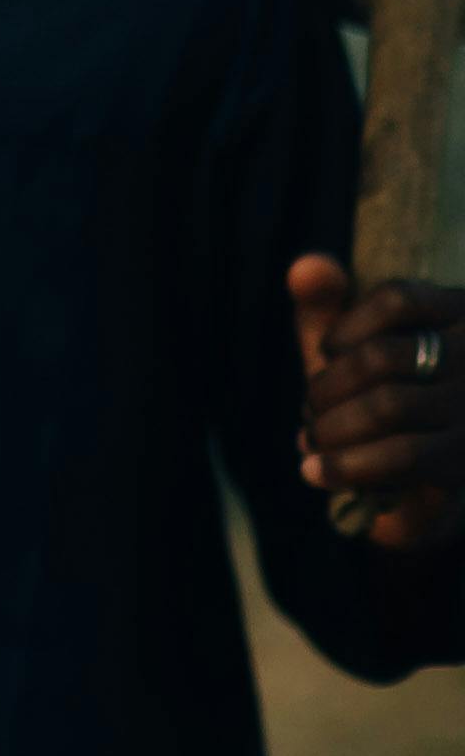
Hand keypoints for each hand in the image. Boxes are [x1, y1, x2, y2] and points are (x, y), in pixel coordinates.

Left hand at [288, 257, 464, 551]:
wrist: (421, 490)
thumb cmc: (386, 401)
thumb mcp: (358, 348)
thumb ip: (328, 304)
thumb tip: (306, 266)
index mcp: (464, 316)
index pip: (397, 300)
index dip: (342, 329)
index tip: (327, 355)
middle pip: (378, 358)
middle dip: (324, 391)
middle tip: (309, 417)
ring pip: (387, 406)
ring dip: (330, 428)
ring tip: (312, 442)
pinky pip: (400, 456)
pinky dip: (347, 464)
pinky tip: (318, 471)